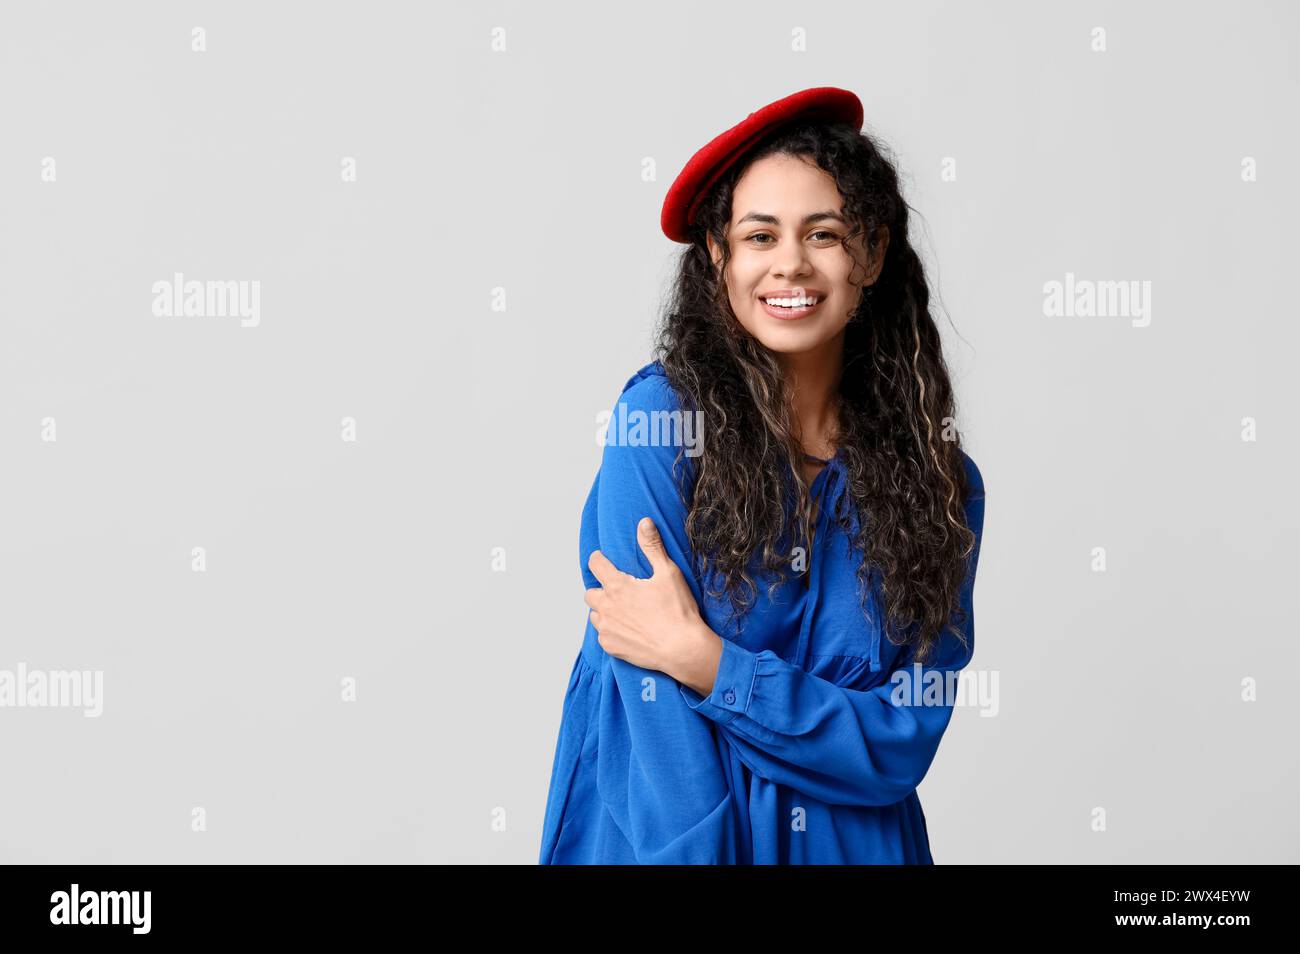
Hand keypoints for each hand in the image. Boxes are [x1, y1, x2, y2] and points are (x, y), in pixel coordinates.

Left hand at [586, 517, 721, 692]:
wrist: (682, 649)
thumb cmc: (677, 611)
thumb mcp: (668, 573)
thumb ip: (652, 546)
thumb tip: (644, 522)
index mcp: (617, 586)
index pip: (595, 564)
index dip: (598, 559)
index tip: (602, 559)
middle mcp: (606, 607)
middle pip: (590, 592)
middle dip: (601, 589)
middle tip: (619, 591)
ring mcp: (606, 628)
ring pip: (594, 615)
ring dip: (604, 610)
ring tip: (623, 611)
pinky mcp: (610, 646)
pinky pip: (602, 634)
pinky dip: (611, 630)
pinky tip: (628, 630)